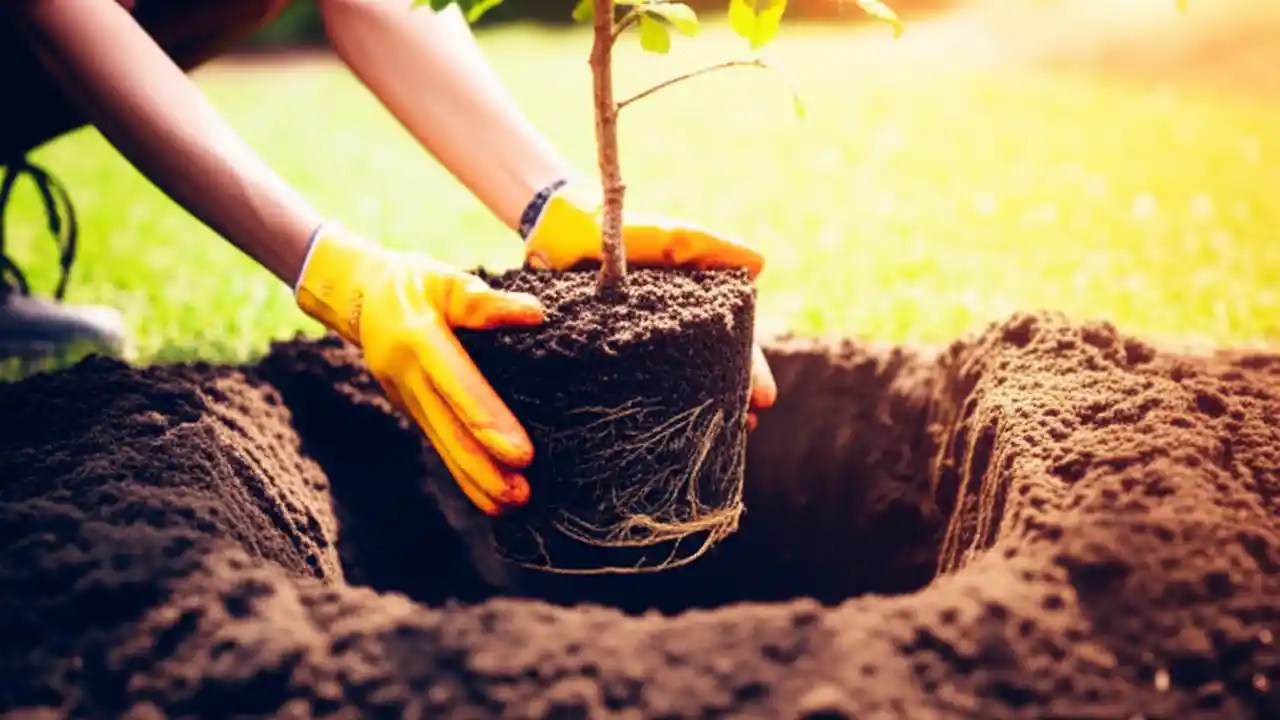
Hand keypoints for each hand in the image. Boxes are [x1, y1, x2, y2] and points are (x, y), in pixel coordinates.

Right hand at [295, 225, 543, 515]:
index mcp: (417, 341)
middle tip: (521, 495)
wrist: (360, 298)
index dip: (489, 422)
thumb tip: (535, 315)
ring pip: (442, 446)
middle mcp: (407, 378)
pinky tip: (490, 499)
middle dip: (484, 468)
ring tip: (510, 507)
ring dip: (475, 480)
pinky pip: (440, 444)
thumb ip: (486, 301)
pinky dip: (463, 473)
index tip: (522, 454)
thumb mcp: (446, 279)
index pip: (458, 387)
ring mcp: (406, 399)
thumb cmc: (414, 283)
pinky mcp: (412, 411)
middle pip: (449, 430)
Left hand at [524, 183, 776, 426]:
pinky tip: (668, 435)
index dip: (751, 370)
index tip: (765, 398)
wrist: (566, 231)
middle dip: (735, 399)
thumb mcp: (674, 238)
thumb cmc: (626, 234)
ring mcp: (645, 346)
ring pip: (681, 385)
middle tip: (749, 424)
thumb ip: (715, 247)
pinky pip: (638, 388)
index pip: (735, 342)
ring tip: (724, 437)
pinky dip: (657, 411)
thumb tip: (760, 265)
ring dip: (706, 411)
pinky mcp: (611, 358)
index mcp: (699, 306)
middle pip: (714, 369)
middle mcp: (677, 330)